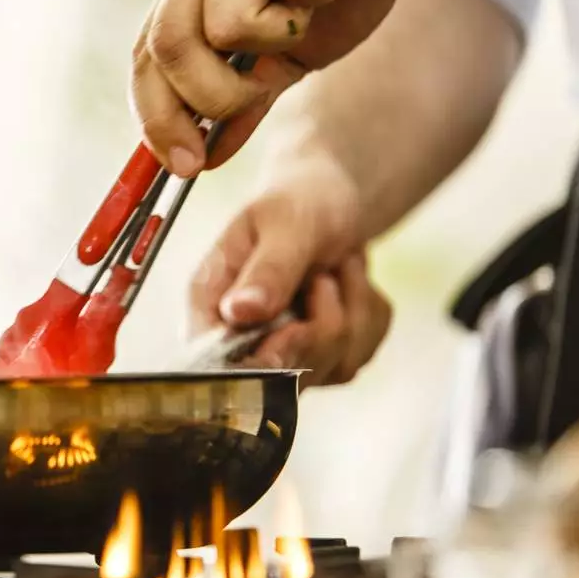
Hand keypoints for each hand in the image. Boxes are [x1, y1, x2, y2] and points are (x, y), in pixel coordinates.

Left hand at [132, 0, 465, 176]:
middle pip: (170, 46)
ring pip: (227, 23)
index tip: (187, 166)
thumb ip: (243, 105)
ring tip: (309, 8)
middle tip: (262, 92)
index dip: (159, 118)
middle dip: (216, 95)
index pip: (145, 60)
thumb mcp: (284, 62)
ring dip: (282, 37)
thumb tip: (204, 160)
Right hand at [189, 162, 391, 386]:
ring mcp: (282, 351)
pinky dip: (368, 316)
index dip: (259, 359)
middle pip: (280, 377)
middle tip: (324, 277)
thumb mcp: (284, 224)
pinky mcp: (322, 356)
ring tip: (337, 269)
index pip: (216, 362)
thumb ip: (268, 270)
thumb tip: (240, 312)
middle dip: (321, 327)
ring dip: (352, 312)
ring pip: (330, 367)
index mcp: (210, 302)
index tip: (295, 326)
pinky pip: (358, 356)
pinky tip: (351, 284)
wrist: (328, 201)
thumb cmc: (297, 202)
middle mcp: (238, 336)